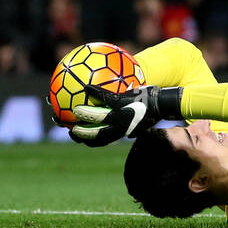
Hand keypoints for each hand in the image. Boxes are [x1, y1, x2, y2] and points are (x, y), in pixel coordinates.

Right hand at [66, 84, 181, 146]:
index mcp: (120, 133)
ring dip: (82, 114)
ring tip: (71, 109)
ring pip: (96, 117)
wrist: (164, 105)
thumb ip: (128, 127)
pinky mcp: (124, 103)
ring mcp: (120, 115)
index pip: (97, 142)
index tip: (72, 135)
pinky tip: (86, 86)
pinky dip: (94, 93)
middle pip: (92, 135)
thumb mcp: (140, 124)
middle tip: (63, 124)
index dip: (83, 140)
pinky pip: (105, 98)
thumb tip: (122, 130)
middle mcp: (118, 127)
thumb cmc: (152, 113)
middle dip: (76, 132)